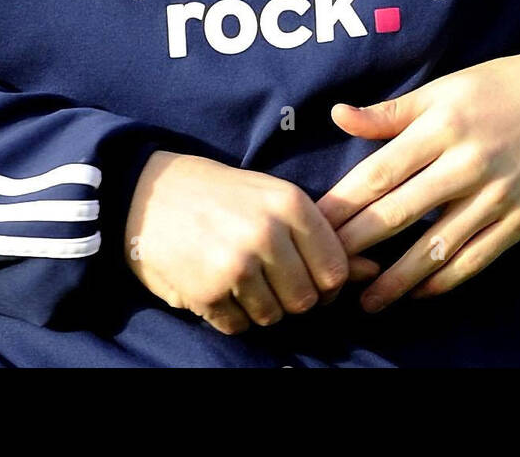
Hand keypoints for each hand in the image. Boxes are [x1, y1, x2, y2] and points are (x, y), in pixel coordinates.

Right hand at [124, 151, 379, 333]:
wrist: (145, 192)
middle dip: (289, 297)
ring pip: (273, 317)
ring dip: (258, 307)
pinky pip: (238, 326)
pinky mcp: (207, 291)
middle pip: (306, 300)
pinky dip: (229, 315)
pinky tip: (214, 284)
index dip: (325, 284)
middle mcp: (268, 233)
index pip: (335, 271)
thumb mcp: (273, 199)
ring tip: (235, 275)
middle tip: (264, 276)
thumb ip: (322, 237)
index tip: (305, 277)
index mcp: (290, 203)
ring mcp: (236, 264)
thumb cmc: (219, 195)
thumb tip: (374, 272)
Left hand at [317, 48, 519, 312]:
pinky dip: (445, 281)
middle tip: (326, 273)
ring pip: (436, 248)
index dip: (342, 205)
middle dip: (357, 247)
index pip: (378, 174)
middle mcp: (466, 163)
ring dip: (397, 280)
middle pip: (398, 213)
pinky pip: (477, 259)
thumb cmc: (500, 87)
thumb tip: (338, 115)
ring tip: (367, 301)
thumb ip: (390, 112)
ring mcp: (497, 196)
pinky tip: (419, 293)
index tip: (314, 226)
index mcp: (440, 126)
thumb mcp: (444, 89)